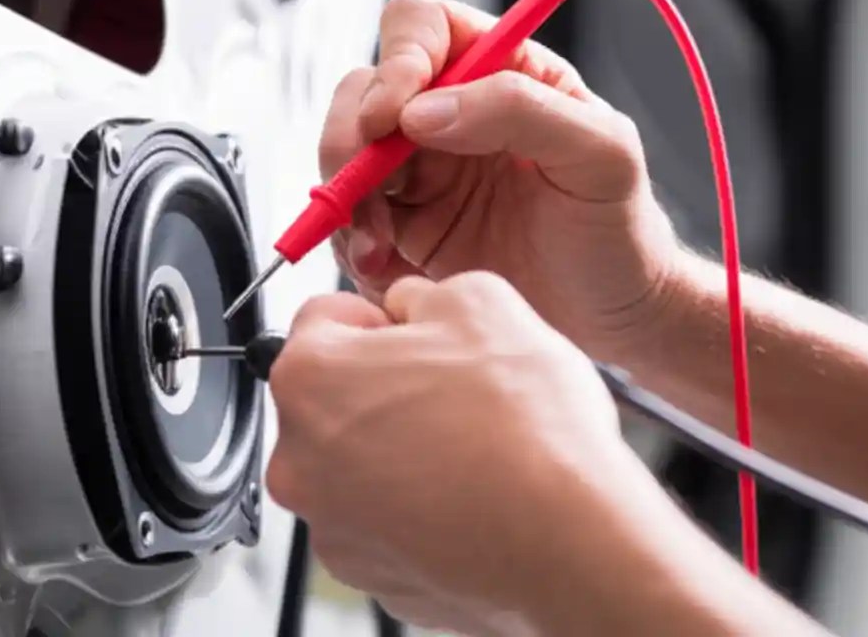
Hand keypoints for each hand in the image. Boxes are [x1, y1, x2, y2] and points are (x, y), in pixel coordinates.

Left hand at [267, 272, 642, 635]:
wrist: (569, 543)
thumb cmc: (525, 431)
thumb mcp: (481, 301)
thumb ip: (422, 294)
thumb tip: (412, 307)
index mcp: (309, 379)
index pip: (323, 318)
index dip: (379, 318)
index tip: (414, 333)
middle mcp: (299, 460)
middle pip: (336, 398)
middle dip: (388, 387)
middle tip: (456, 391)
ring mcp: (330, 525)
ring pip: (359, 465)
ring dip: (402, 451)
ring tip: (473, 449)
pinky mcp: (368, 574)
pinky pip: (383, 522)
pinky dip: (416, 508)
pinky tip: (470, 497)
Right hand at [321, 0, 680, 362]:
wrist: (611, 316)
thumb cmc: (620, 231)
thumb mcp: (601, 157)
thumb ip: (523, 110)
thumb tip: (424, 110)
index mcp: (502, 70)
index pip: (421, 28)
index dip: (395, 63)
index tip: (390, 119)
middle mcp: (452, 111)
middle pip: (362, 91)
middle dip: (350, 142)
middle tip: (364, 196)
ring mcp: (421, 170)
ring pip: (344, 157)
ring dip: (346, 203)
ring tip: (380, 252)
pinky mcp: (404, 227)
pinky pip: (349, 222)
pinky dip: (352, 247)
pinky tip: (392, 274)